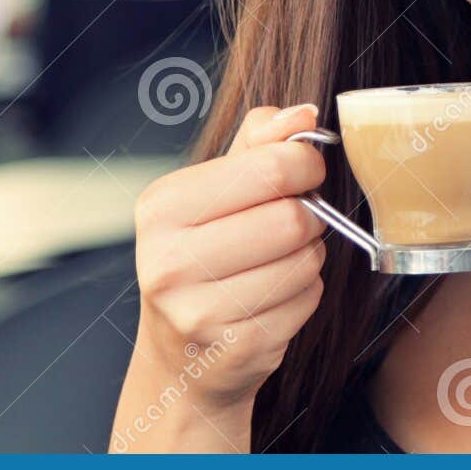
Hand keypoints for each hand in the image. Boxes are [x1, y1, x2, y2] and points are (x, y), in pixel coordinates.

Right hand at [113, 102, 327, 450]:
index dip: (306, 164)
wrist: (180, 355)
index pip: (270, 167)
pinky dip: (305, 292)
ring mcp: (199, 310)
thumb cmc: (204, 256)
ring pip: (306, 260)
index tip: (305, 172)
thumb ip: (259, 144)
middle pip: (292, 218)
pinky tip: (274, 296)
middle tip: (293, 219)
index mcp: (161, 206)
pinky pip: (307, 299)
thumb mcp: (215, 190)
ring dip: (308, 256)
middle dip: (308, 215)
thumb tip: (303, 114)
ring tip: (276, 260)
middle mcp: (169, 259)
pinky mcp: (236, 347)